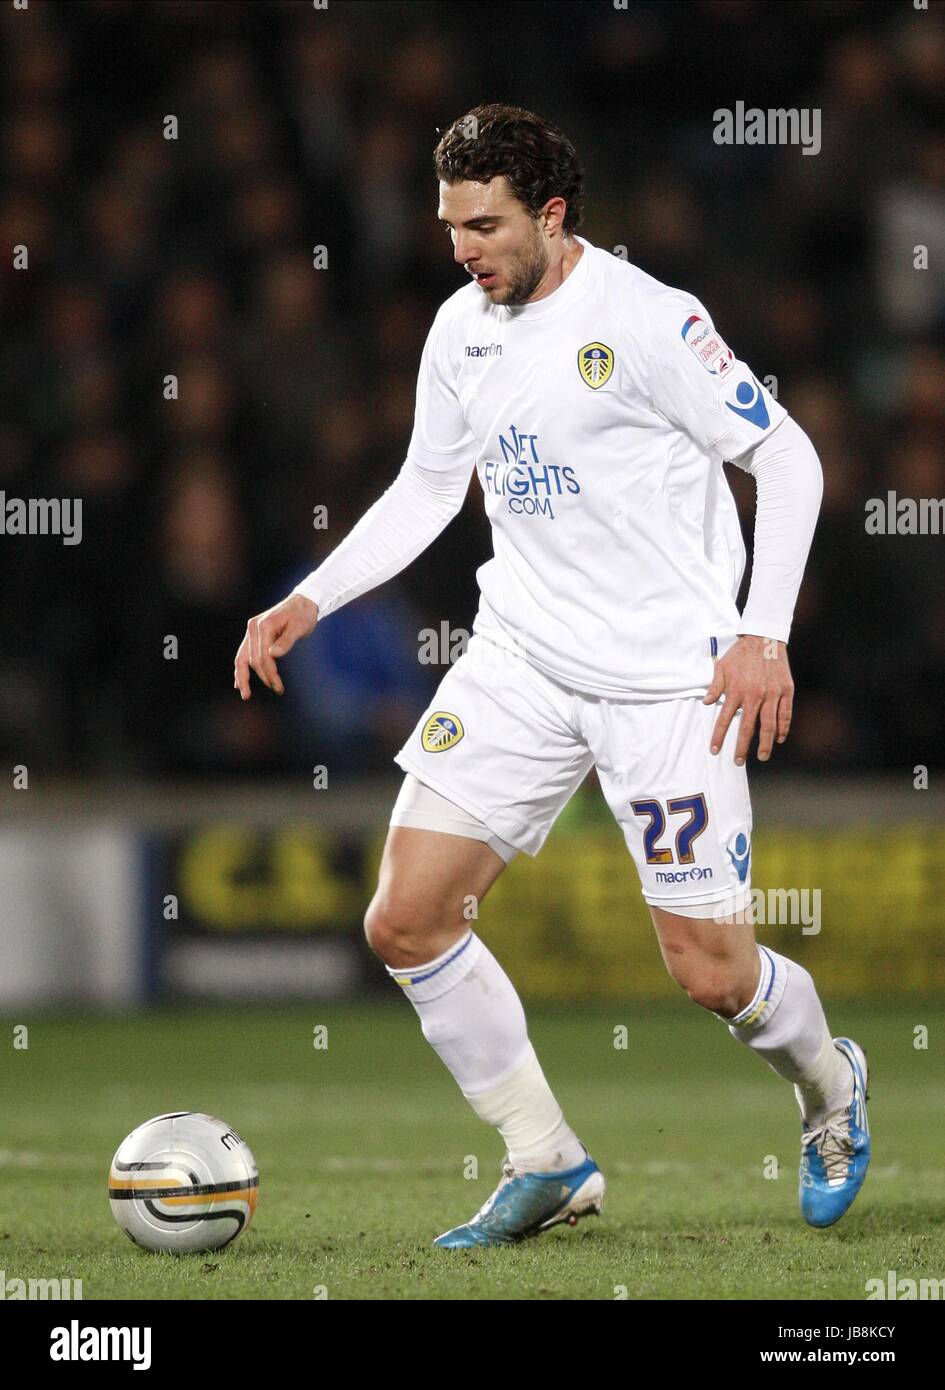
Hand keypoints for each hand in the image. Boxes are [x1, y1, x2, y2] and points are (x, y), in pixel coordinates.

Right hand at [233, 594, 317, 698]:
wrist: (302, 603)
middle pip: (253, 659)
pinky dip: (241, 667)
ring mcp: (251, 631)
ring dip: (243, 677)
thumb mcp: (299, 627)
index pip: (263, 656)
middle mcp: (253, 628)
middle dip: (264, 677)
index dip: (270, 674)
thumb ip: (286, 641)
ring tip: (245, 694)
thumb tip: (273, 655)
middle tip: (277, 689)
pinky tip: (239, 681)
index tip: (279, 687)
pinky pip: (243, 653)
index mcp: (263, 626)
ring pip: (241, 658)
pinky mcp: (253, 634)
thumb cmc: (303, 615)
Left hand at [702, 635, 793, 763]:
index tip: (714, 750)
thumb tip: (706, 703)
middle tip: (738, 762)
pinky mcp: (786, 691)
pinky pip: (785, 714)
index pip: (725, 720)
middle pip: (747, 728)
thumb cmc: (740, 654)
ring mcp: (772, 694)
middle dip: (742, 747)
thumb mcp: (722, 668)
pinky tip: (779, 738)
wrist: (764, 638)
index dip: (718, 737)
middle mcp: (754, 696)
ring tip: (762, 756)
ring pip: (769, 725)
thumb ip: (714, 687)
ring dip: (765, 743)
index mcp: (736, 691)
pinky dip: (783, 728)